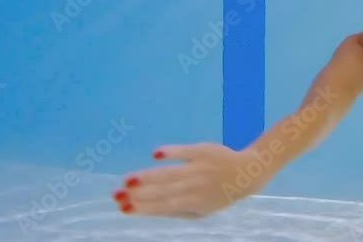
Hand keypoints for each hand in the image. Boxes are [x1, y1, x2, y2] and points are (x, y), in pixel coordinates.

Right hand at [112, 142, 257, 218]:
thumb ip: (175, 210)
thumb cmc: (217, 195)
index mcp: (194, 203)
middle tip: (116, 195)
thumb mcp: (199, 210)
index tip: (124, 208)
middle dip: (139, 194)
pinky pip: (186, 151)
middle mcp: (195, 187)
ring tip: (127, 180)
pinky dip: (172, 151)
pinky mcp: (203, 150)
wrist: (246, 174)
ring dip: (148, 176)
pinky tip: (156, 153)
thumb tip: (146, 207)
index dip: (144, 207)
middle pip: (163, 191)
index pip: (164, 206)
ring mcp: (199, 168)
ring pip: (170, 174)